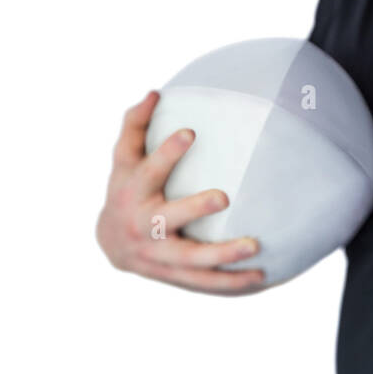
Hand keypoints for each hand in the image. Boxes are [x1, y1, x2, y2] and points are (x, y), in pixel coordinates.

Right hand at [96, 90, 266, 294]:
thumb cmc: (125, 187)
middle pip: (168, 219)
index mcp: (134, 191)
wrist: (111, 244)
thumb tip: (155, 92)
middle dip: (194, 209)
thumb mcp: (123, 157)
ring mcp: (158, 254)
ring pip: (190, 258)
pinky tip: (261, 275)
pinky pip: (204, 281)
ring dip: (221, 255)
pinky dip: (230, 281)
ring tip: (254, 246)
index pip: (151, 169)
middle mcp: (145, 224)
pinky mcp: (174, 274)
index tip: (190, 131)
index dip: (168, 151)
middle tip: (224, 196)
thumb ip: (136, 124)